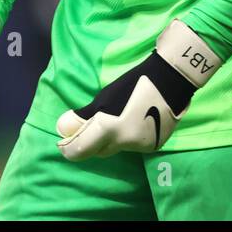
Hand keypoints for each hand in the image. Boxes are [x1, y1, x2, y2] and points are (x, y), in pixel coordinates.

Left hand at [56, 19, 221, 159]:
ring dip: (112, 139)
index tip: (63, 145)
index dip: (69, 149)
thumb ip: (83, 116)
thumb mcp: (105, 97)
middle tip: (88, 128)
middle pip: (99, 151)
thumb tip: (61, 128)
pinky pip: (133, 146)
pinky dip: (128, 138)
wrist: (170, 80)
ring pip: (117, 148)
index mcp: (109, 128)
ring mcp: (141, 146)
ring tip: (118, 119)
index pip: (81, 149)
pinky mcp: (154, 146)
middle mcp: (125, 142)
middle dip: (91, 142)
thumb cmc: (133, 83)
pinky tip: (134, 122)